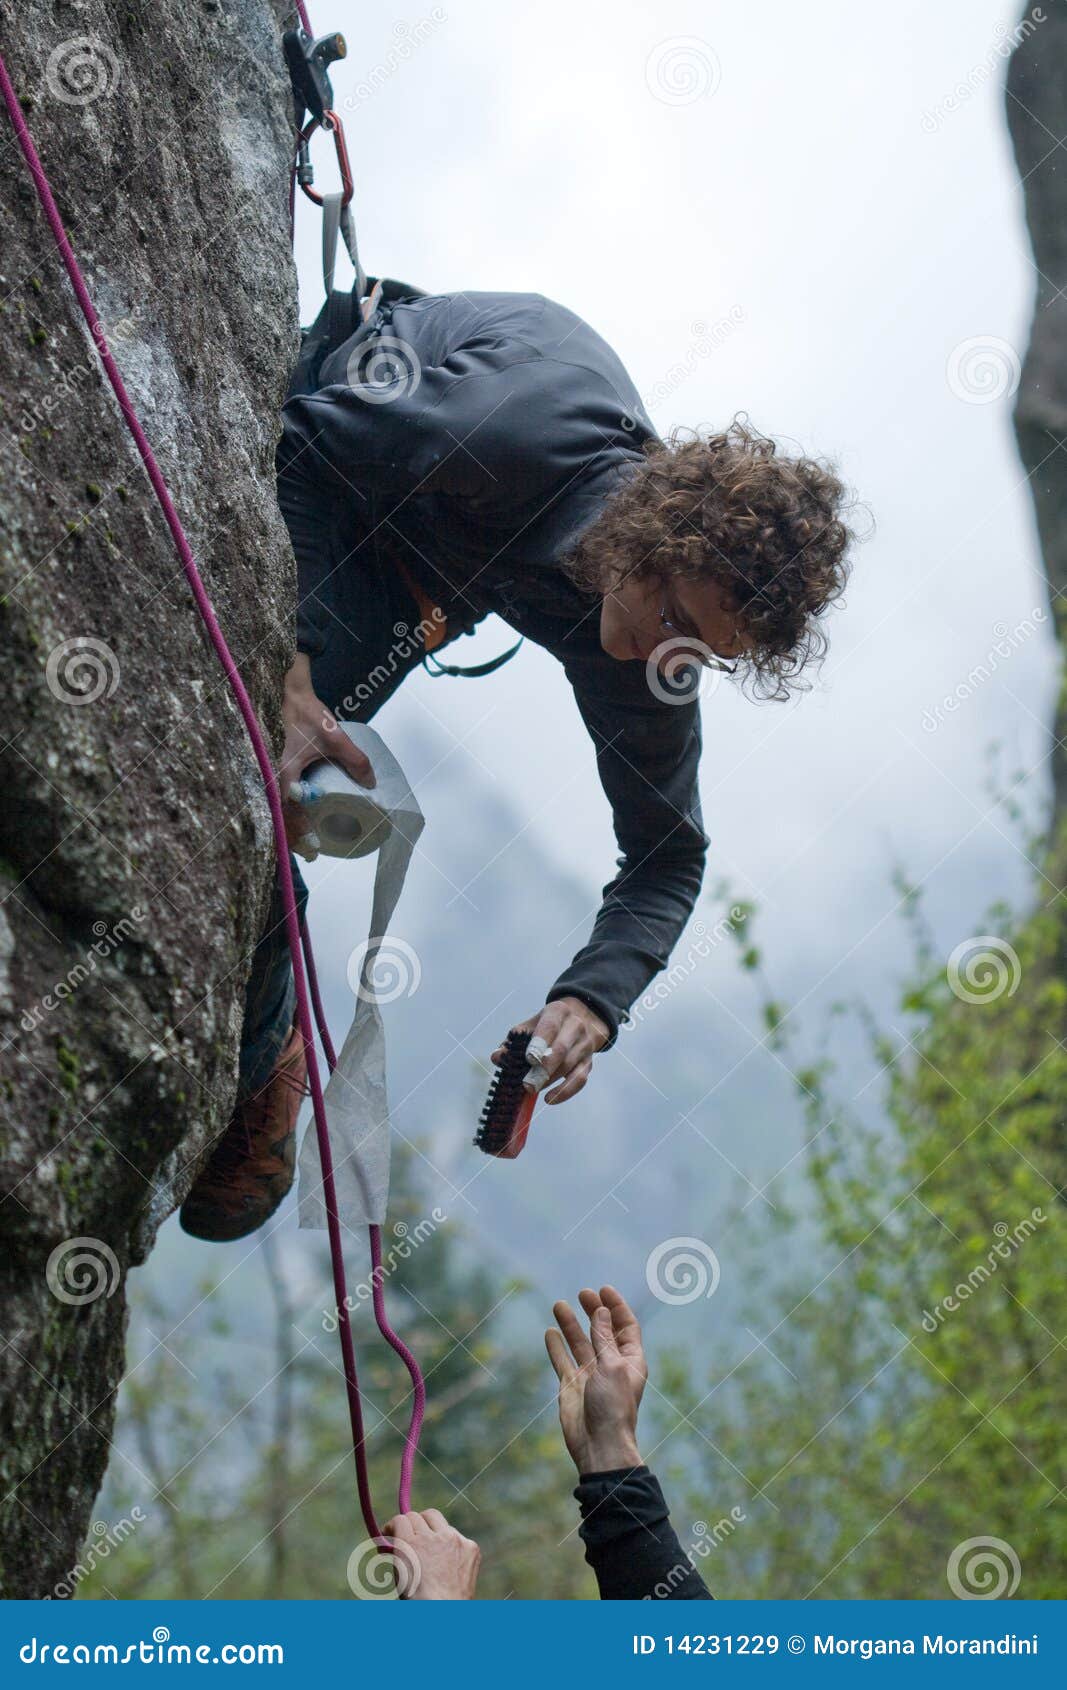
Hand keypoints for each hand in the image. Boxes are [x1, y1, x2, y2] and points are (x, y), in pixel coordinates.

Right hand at [280, 654, 374, 851]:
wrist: (286, 690)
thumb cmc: (306, 713)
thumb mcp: (334, 736)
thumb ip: (354, 760)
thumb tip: (371, 783)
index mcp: (283, 771)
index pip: (288, 812)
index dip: (299, 833)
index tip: (314, 848)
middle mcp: (269, 775)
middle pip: (276, 817)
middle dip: (292, 838)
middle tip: (311, 853)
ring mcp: (265, 771)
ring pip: (272, 808)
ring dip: (286, 826)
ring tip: (303, 842)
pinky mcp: (267, 766)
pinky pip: (271, 796)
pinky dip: (281, 811)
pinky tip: (292, 818)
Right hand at [381, 1509, 480, 1599]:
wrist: (447, 1615)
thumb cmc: (418, 1601)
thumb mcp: (399, 1574)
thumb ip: (398, 1551)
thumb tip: (393, 1538)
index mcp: (410, 1544)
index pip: (400, 1519)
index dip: (394, 1526)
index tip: (392, 1532)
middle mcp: (432, 1537)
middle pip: (419, 1515)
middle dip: (413, 1524)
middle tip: (412, 1536)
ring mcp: (454, 1539)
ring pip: (439, 1521)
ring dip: (432, 1530)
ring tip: (431, 1549)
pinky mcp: (470, 1546)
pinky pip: (457, 1537)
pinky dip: (451, 1545)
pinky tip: (449, 1562)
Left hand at [490, 996, 608, 1105]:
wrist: (581, 1020)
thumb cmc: (547, 1025)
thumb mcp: (531, 1025)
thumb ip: (513, 1040)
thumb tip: (497, 1058)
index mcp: (558, 1011)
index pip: (550, 1026)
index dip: (539, 1043)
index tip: (528, 1059)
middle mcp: (575, 1026)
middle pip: (561, 1048)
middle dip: (544, 1068)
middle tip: (527, 1083)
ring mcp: (584, 1045)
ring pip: (569, 1065)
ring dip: (549, 1080)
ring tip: (532, 1090)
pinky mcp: (588, 1063)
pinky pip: (579, 1080)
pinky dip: (565, 1092)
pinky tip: (550, 1099)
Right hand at [545, 1285, 647, 1474]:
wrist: (599, 1445)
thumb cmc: (613, 1407)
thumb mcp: (612, 1366)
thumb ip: (604, 1338)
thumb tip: (601, 1311)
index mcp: (630, 1360)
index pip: (625, 1326)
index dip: (616, 1307)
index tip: (603, 1290)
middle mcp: (610, 1364)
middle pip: (601, 1330)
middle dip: (593, 1311)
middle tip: (582, 1293)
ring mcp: (590, 1375)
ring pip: (579, 1343)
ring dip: (571, 1324)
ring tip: (559, 1304)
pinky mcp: (572, 1386)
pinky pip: (562, 1360)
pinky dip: (556, 1346)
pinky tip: (550, 1332)